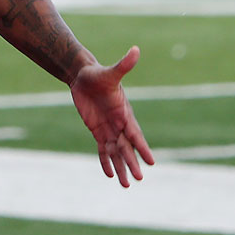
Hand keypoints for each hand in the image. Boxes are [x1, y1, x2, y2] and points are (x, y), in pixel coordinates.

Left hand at [70, 46, 156, 187]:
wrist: (84, 76)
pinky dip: (106, 161)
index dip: (142, 148)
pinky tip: (111, 175)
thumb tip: (135, 50)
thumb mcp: (110, 72)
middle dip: (132, 163)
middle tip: (138, 179)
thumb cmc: (98, 74)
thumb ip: (124, 65)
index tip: (151, 161)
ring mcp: (109, 129)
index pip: (134, 134)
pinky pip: (103, 150)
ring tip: (127, 185)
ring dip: (122, 168)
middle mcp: (119, 124)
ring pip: (117, 153)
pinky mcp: (98, 131)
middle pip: (127, 148)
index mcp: (125, 113)